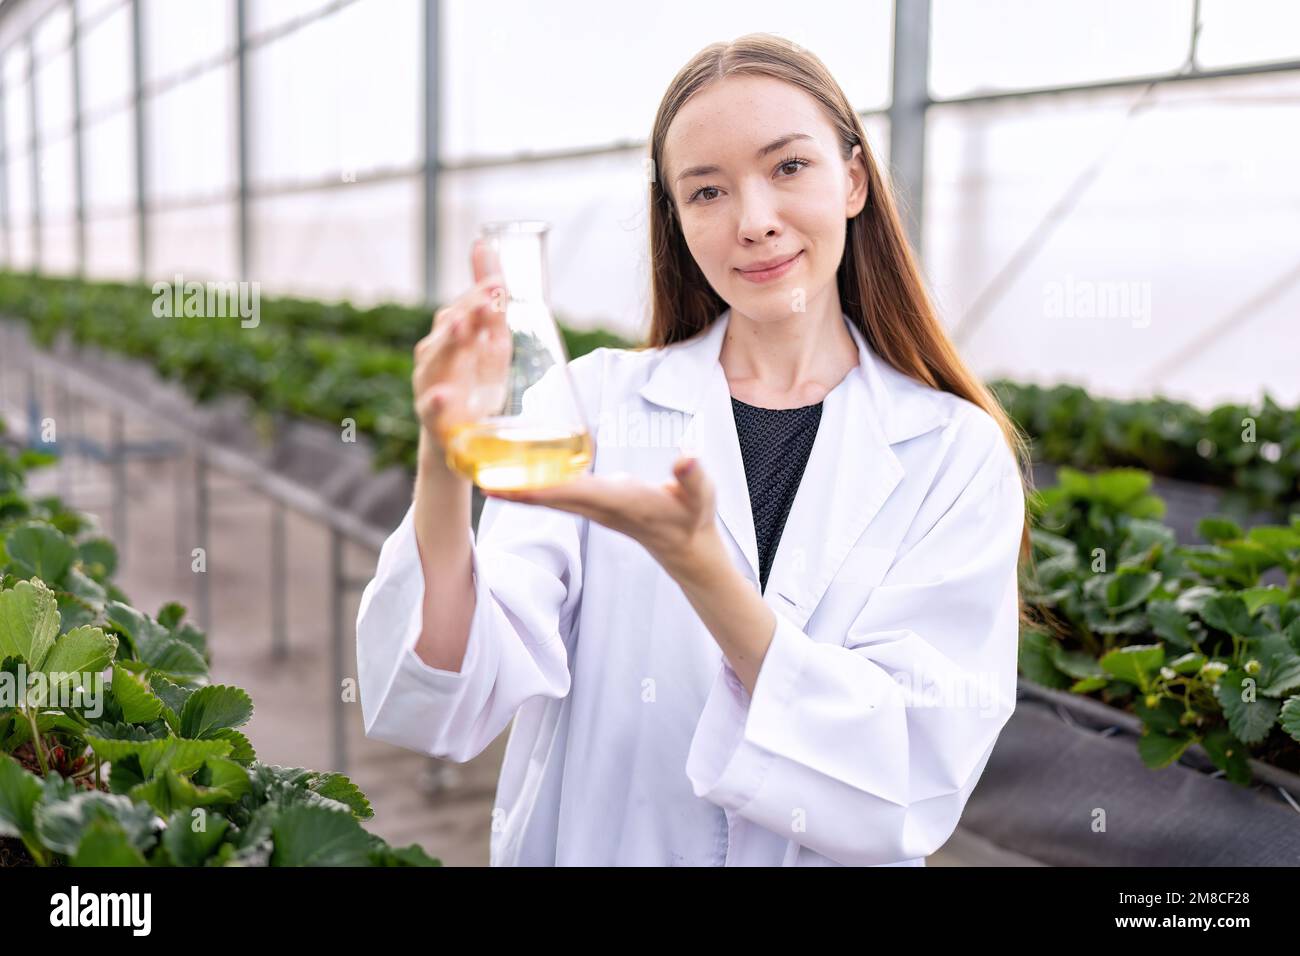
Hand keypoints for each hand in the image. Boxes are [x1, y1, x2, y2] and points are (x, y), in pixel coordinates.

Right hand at [413, 239, 513, 453]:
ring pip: (437, 360)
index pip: (462, 306)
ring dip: (451, 342)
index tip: (495, 275)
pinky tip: (442, 394)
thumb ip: (492, 306)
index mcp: (452, 335)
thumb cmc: (476, 384)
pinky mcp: (433, 418)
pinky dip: (435, 401)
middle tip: (488, 293)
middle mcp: (436, 354)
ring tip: (463, 326)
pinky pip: (431, 408)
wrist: (457, 438)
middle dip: (468, 310)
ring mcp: (431, 384)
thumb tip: (488, 251)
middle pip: (450, 329)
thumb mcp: (492, 345)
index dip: (478, 291)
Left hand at [485, 455, 723, 581]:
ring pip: (550, 498)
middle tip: (480, 480)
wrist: (687, 546)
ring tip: (483, 477)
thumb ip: (693, 477)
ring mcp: (595, 509)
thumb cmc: (693, 515)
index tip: (516, 484)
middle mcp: (601, 508)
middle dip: (517, 491)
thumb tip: (686, 458)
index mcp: (621, 502)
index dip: (546, 488)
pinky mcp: (595, 505)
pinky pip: (557, 496)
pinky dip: (533, 488)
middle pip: (551, 499)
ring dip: (518, 490)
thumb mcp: (702, 494)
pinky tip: (514, 477)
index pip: (577, 493)